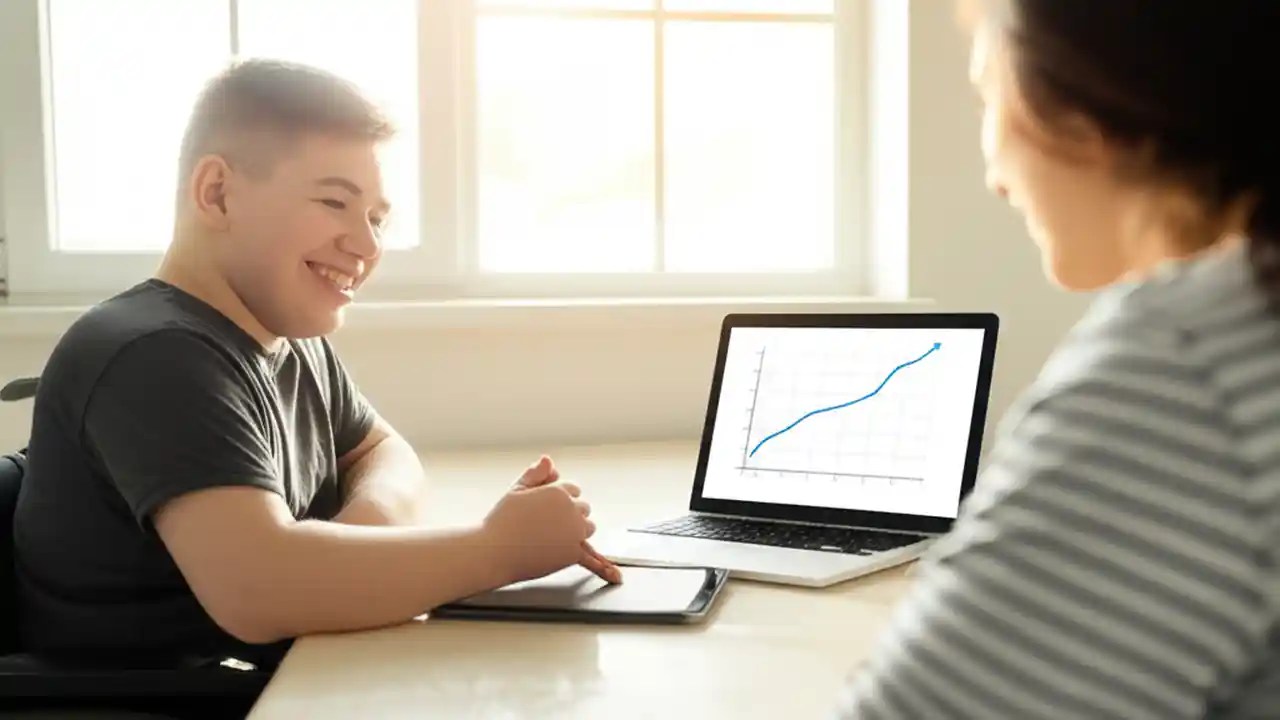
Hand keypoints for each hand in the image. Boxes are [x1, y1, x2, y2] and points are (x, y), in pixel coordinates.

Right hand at [513, 456, 622, 584]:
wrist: (493, 550)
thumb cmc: (501, 520)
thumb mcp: (517, 490)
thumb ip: (535, 474)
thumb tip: (549, 461)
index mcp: (559, 491)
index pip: (572, 490)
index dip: (556, 500)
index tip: (543, 509)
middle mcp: (571, 509)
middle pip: (582, 508)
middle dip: (568, 515)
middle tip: (543, 525)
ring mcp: (574, 532)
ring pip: (588, 528)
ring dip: (577, 531)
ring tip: (551, 538)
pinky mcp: (572, 553)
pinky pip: (593, 560)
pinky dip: (605, 568)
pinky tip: (616, 577)